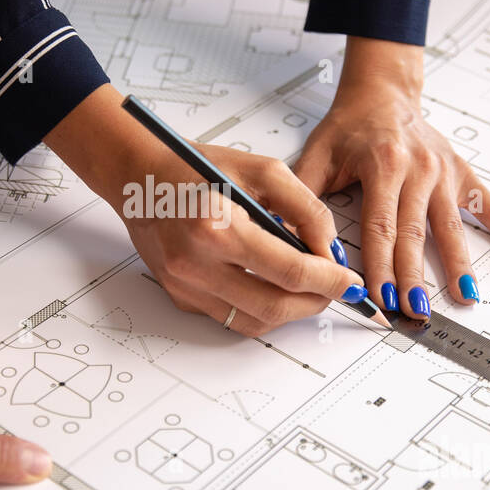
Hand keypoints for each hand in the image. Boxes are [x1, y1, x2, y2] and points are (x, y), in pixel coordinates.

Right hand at [45, 85, 370, 335]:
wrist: (140, 178)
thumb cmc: (196, 168)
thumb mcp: (262, 171)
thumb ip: (306, 210)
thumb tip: (331, 251)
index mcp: (216, 228)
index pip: (288, 271)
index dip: (329, 281)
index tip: (350, 282)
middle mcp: (195, 264)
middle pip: (274, 306)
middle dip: (315, 302)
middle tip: (335, 289)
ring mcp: (184, 286)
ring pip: (254, 321)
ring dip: (290, 311)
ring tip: (307, 289)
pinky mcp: (180, 297)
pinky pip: (231, 316)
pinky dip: (260, 307)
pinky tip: (270, 285)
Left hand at [293, 37, 489, 318]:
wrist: (383, 93)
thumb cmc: (350, 126)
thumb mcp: (317, 154)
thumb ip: (300, 196)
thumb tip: (278, 232)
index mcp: (383, 165)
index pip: (381, 226)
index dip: (381, 264)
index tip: (380, 295)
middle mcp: (418, 169)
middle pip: (415, 234)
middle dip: (414, 277)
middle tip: (415, 310)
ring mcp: (443, 172)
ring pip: (451, 227)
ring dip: (458, 265)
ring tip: (463, 298)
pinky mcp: (460, 173)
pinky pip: (489, 204)